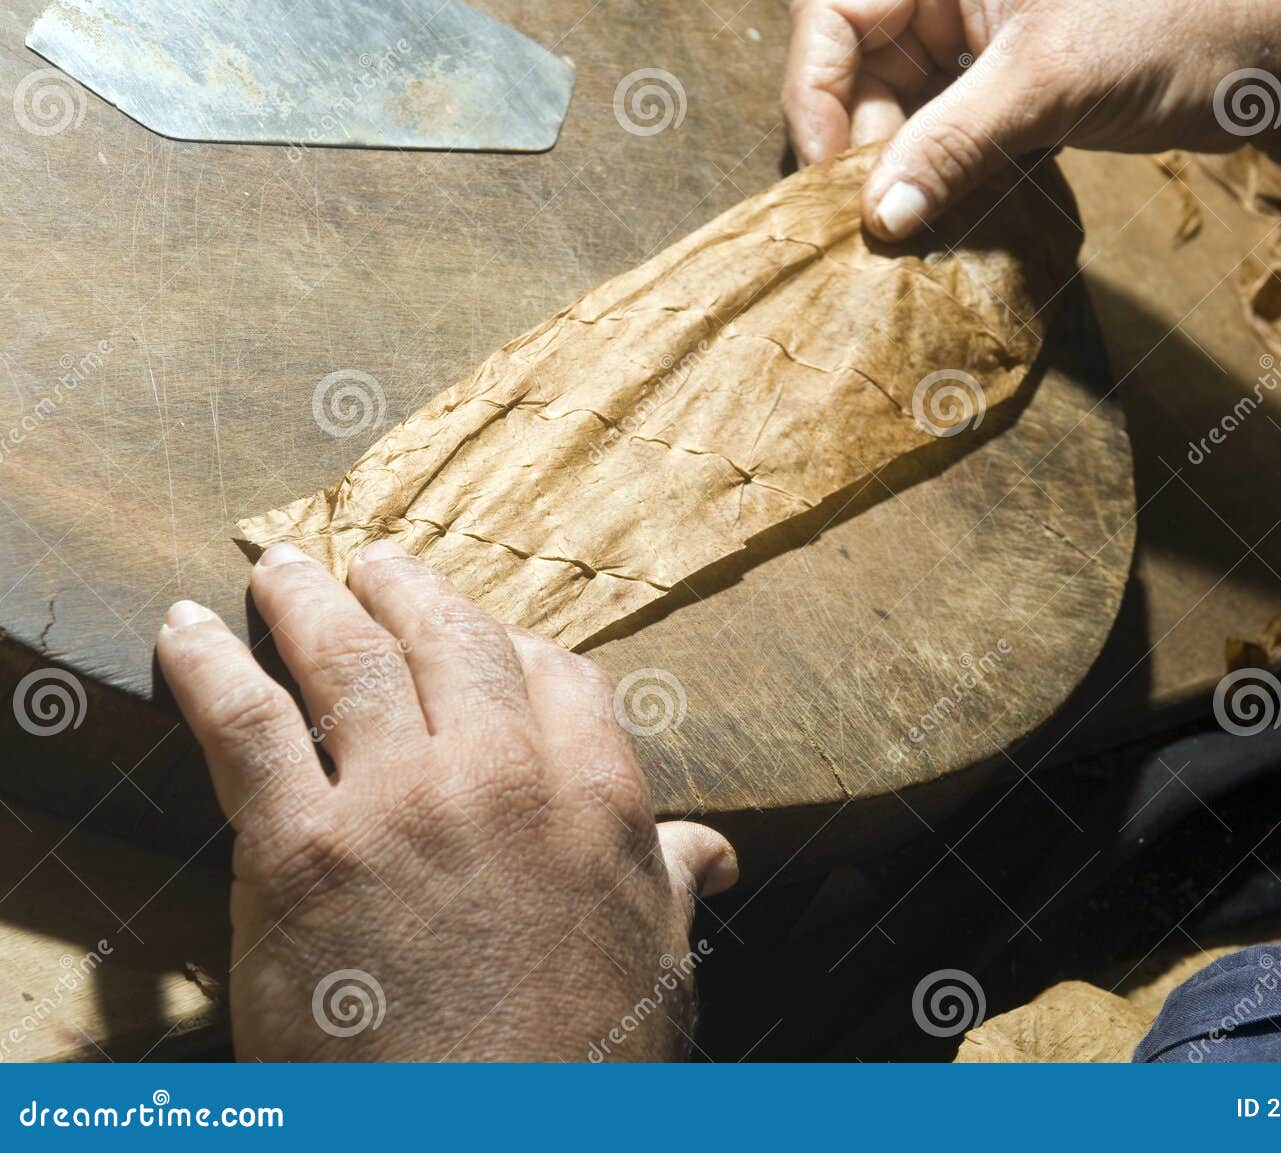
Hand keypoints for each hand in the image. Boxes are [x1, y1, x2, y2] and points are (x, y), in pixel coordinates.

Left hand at [155, 541, 736, 1060]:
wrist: (495, 1135)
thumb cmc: (584, 1063)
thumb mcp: (655, 962)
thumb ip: (668, 882)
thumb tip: (714, 851)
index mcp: (597, 793)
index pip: (557, 674)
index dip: (512, 641)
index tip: (479, 631)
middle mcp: (503, 772)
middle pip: (449, 642)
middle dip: (406, 591)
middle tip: (371, 563)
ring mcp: (401, 801)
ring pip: (348, 659)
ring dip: (309, 600)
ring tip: (284, 568)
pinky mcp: (303, 849)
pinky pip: (246, 725)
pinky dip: (206, 664)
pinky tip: (186, 627)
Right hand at [781, 0, 1280, 237]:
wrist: (1275, 47)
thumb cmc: (1173, 24)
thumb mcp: (1047, 84)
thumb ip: (951, 146)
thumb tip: (879, 215)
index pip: (832, 14)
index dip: (816, 94)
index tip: (831, 178)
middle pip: (858, 61)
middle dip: (862, 140)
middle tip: (877, 218)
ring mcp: (978, 29)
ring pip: (899, 99)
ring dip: (901, 166)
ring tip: (914, 226)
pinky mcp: (1007, 75)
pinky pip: (945, 122)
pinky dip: (942, 169)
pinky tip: (948, 212)